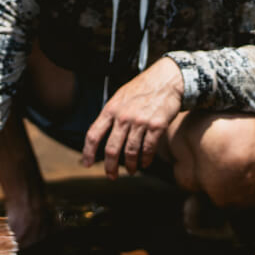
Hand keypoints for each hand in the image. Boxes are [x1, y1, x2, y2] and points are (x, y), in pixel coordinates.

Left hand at [81, 57, 183, 177]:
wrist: (167, 79)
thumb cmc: (143, 88)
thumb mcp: (120, 97)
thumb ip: (111, 114)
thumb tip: (101, 133)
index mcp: (111, 109)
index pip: (93, 134)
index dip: (88, 152)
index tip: (86, 163)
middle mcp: (123, 117)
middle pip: (112, 148)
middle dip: (110, 166)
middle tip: (111, 175)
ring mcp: (140, 122)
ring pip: (131, 151)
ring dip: (130, 165)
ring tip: (131, 170)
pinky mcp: (157, 126)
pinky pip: (148, 148)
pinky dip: (146, 159)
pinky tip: (145, 162)